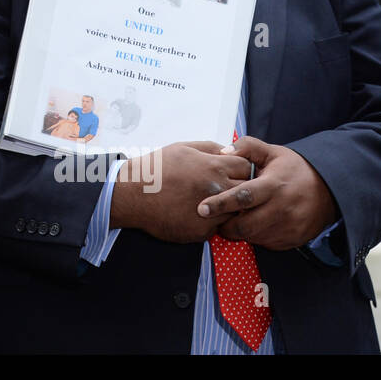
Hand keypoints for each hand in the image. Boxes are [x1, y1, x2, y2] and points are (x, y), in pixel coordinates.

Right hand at [110, 141, 253, 243]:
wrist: (133, 195)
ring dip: (228, 207)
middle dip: (239, 188)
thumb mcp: (183, 148)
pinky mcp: (203, 231)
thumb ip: (210, 148)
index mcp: (214, 167)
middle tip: (224, 188)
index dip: (240, 168)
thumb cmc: (156, 168)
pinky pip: (217, 226)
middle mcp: (217, 190)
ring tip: (210, 202)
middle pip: (247, 190)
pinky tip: (194, 214)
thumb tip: (229, 151)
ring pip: (235, 211)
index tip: (231, 171)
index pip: (246, 166)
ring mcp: (212, 213)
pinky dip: (210, 221)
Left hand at [198, 136, 337, 249]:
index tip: (201, 208)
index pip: (242, 197)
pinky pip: (267, 243)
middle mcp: (282, 208)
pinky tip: (255, 224)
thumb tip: (222, 152)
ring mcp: (289, 227)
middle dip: (226, 226)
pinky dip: (256, 236)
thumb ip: (247, 147)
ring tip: (236, 219)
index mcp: (273, 185)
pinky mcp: (294, 240)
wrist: (330, 189)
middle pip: (246, 226)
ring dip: (241, 232)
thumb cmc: (294, 169)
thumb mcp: (273, 152)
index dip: (220, 203)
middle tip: (216, 220)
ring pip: (254, 237)